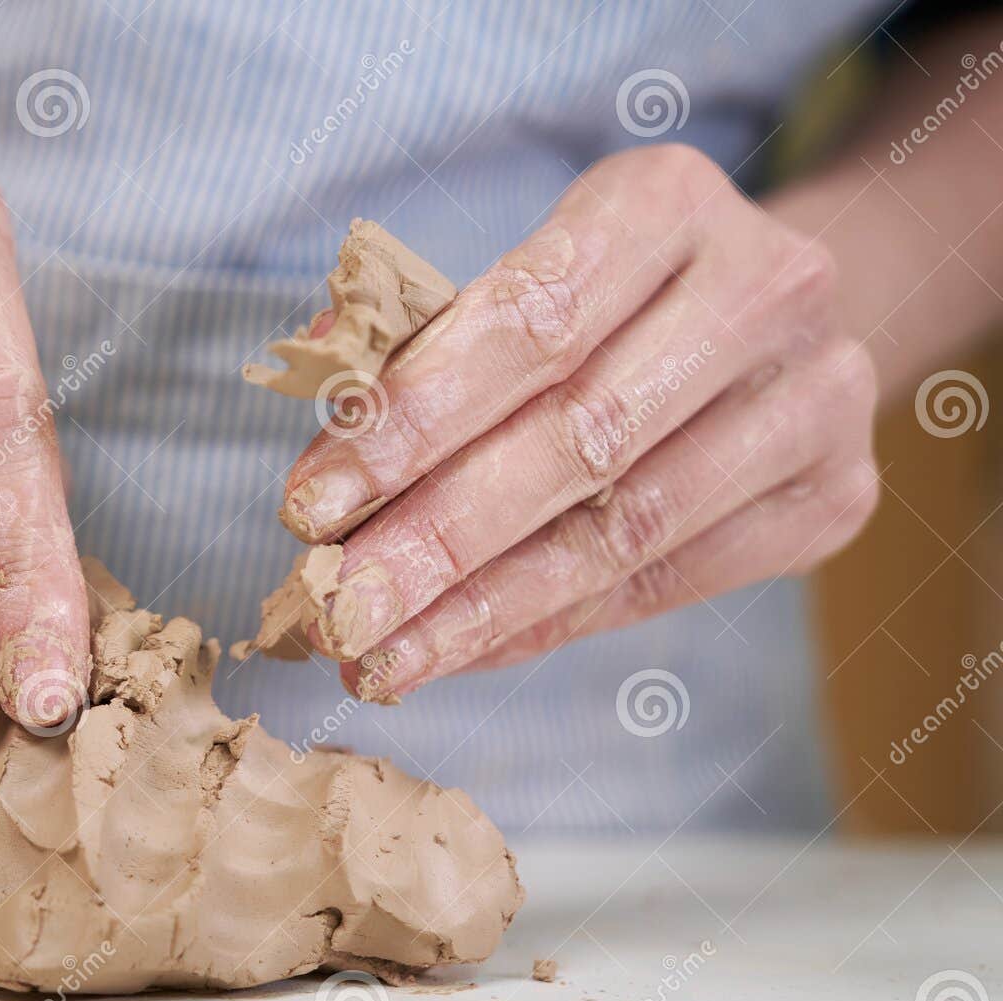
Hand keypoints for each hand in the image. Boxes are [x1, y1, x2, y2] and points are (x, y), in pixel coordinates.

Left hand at [281, 144, 879, 698]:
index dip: (414, 422)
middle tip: (335, 607)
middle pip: (580, 438)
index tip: (310, 505)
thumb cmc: (605, 297)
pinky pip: (663, 583)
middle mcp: (767, 290)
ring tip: (379, 655)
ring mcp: (817, 399)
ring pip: (625, 530)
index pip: (530, 324)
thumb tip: (319, 417)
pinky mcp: (833, 497)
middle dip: (436, 537)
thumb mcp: (518, 275)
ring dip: (480, 607)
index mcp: (668, 203)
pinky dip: (544, 624)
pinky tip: (457, 651)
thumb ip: (421, 341)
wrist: (772, 318)